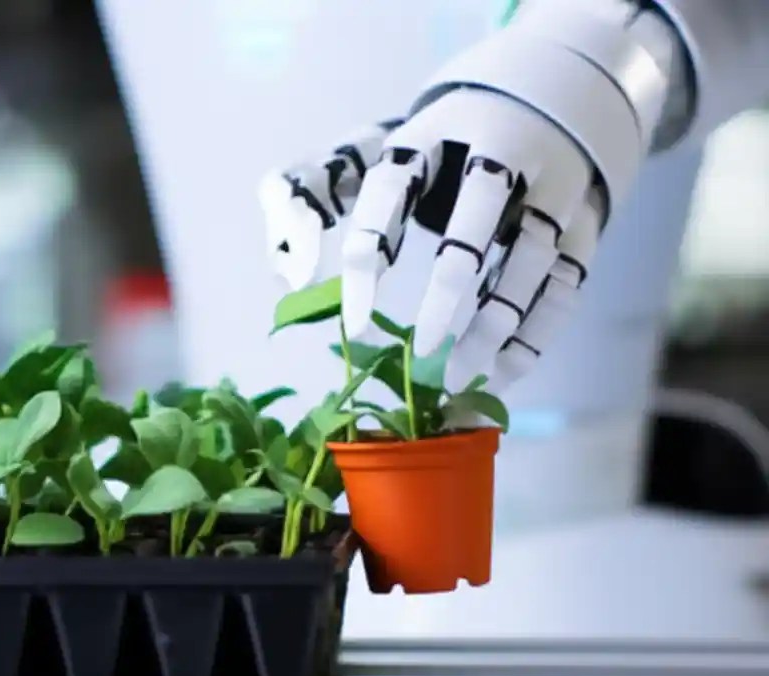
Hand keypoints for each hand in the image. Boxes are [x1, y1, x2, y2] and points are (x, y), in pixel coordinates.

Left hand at [260, 88, 605, 392]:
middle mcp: (501, 152)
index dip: (368, 258)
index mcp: (433, 133)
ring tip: (458, 377)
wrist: (550, 98)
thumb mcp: (402, 152)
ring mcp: (551, 188)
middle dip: (448, 290)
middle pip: (474, 221)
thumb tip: (290, 279)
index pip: (388, 190)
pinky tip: (503, 374)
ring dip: (494, 324)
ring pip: (527, 261)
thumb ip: (345, 201)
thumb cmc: (450, 147)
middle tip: (422, 349)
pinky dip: (535, 333)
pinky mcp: (585, 224)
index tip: (353, 324)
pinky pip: (563, 285)